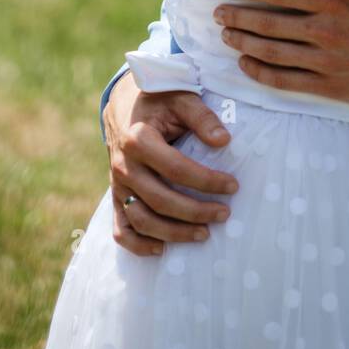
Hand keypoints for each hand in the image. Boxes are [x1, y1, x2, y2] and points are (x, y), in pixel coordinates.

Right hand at [103, 71, 237, 255]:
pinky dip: (137, 245)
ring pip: (141, 219)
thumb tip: (224, 140)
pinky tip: (161, 250)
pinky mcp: (115, 196)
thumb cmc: (159, 100)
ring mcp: (116, 184)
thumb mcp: (182, 98)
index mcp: (139, 139)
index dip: (207, 181)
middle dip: (195, 212)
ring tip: (204, 234)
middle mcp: (124, 165)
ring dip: (173, 233)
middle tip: (225, 214)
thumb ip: (202, 117)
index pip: (177, 169)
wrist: (124, 103)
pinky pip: (120, 229)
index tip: (233, 186)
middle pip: (160, 200)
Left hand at [215, 0, 348, 105]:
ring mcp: (324, 62)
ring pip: (271, 53)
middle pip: (268, 24)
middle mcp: (325, 33)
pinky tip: (245, 64)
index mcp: (334, 3)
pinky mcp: (328, 87)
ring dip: (243, 43)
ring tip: (226, 35)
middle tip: (217, 12)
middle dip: (238, 17)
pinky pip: (284, 81)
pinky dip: (260, 72)